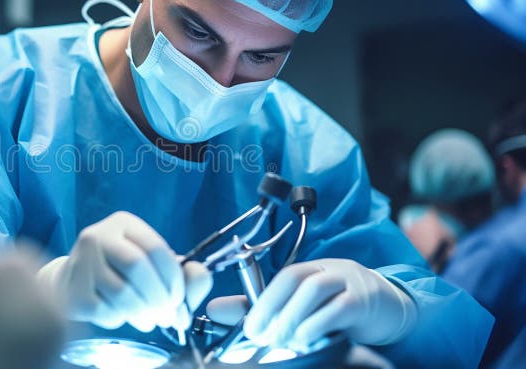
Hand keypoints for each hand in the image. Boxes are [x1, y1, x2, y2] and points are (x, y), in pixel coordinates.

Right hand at [37, 211, 211, 331]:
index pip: (156, 249)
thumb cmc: (122, 274)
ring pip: (122, 293)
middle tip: (167, 317)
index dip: (174, 279)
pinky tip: (121, 316)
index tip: (179, 300)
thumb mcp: (155, 267)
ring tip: (148, 320)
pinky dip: (120, 320)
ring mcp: (81, 261)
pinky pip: (104, 311)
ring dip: (142, 313)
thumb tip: (199, 277)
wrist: (75, 284)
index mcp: (124, 223)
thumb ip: (186, 274)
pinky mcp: (73, 289)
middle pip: (137, 267)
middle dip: (159, 298)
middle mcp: (98, 235)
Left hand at [207, 259, 416, 348]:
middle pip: (295, 277)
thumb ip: (262, 308)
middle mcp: (329, 269)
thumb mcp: (303, 306)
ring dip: (294, 317)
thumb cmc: (342, 307)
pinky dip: (318, 324)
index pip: (281, 276)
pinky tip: (306, 339)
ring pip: (315, 289)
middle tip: (261, 337)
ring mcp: (349, 281)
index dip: (261, 301)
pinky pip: (340, 307)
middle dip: (272, 307)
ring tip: (282, 340)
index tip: (248, 329)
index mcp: (312, 268)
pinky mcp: (366, 301)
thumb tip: (215, 311)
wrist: (393, 309)